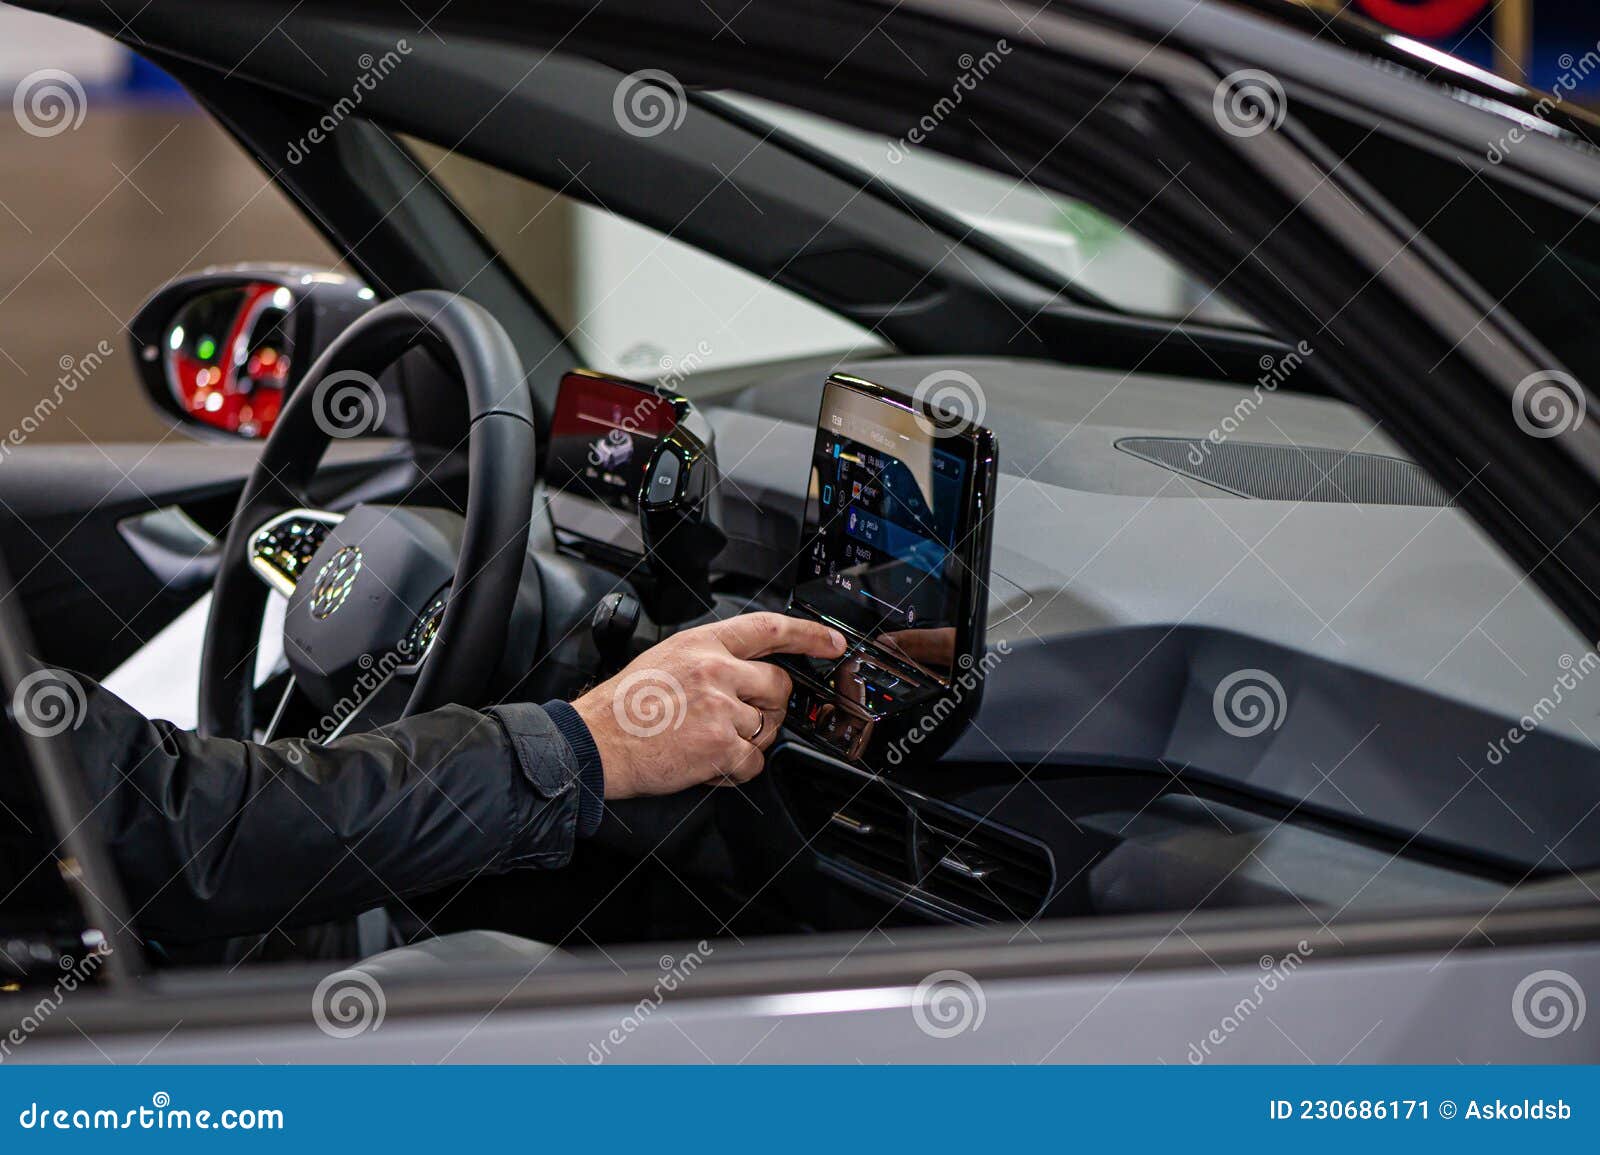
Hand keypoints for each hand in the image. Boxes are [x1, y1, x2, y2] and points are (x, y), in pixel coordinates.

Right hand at [572, 612, 845, 797]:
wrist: (595, 742)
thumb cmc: (623, 707)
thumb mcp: (665, 659)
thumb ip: (708, 660)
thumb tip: (744, 673)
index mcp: (702, 644)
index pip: (768, 629)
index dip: (807, 635)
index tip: (831, 643)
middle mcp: (716, 670)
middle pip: (779, 686)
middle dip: (770, 708)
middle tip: (743, 720)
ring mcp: (721, 708)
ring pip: (765, 728)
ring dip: (745, 742)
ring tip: (706, 743)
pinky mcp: (721, 746)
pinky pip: (753, 762)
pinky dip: (735, 771)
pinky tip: (707, 764)